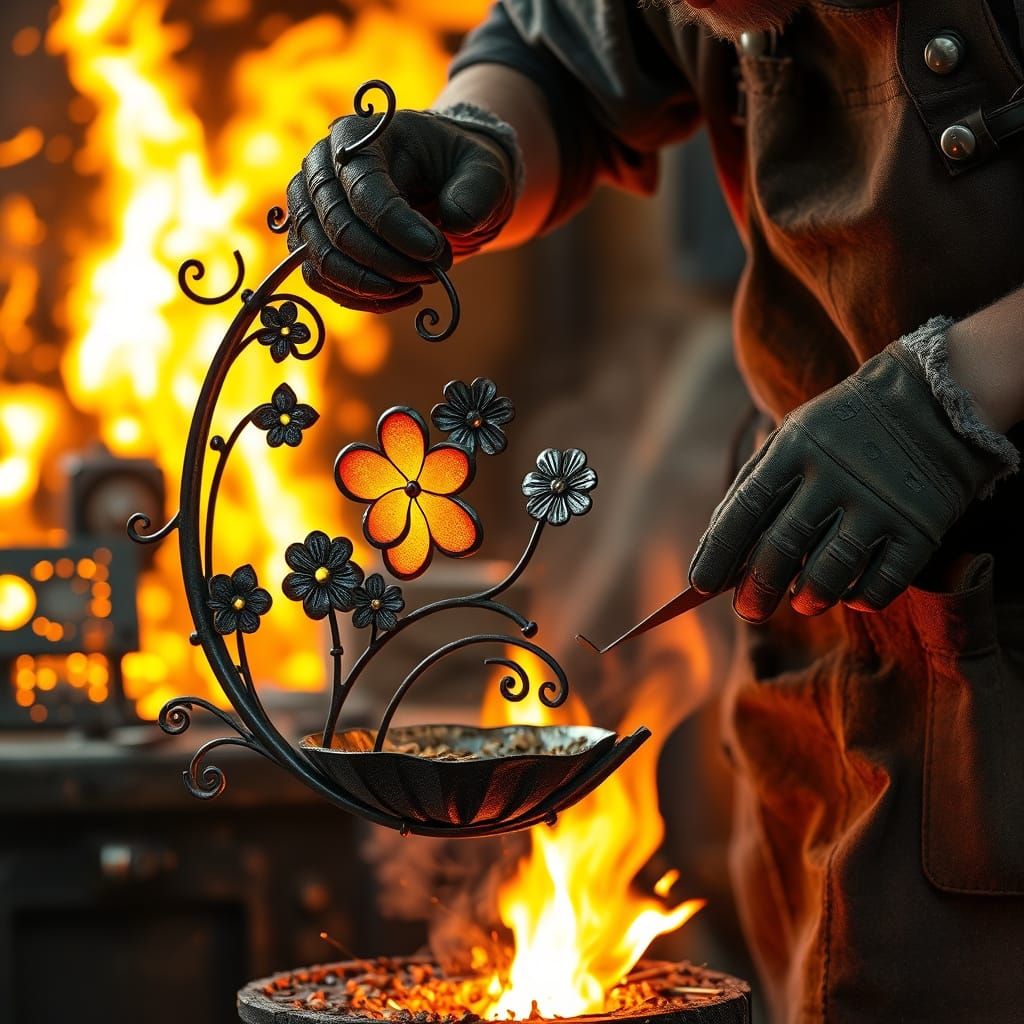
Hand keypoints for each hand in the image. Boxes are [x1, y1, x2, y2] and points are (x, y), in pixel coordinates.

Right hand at [286, 109, 515, 311]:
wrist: (441, 185)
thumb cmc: (458, 172)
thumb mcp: (484, 171)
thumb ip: (477, 193)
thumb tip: (454, 221)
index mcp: (359, 136)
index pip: (364, 191)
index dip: (399, 231)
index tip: (437, 252)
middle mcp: (321, 167)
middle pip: (338, 229)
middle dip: (390, 262)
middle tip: (435, 271)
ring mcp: (309, 206)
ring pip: (321, 260)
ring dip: (373, 285)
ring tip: (419, 285)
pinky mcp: (310, 241)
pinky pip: (320, 279)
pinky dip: (360, 298)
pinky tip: (400, 295)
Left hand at [689, 343, 1004, 621]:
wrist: (937, 396)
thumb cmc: (845, 428)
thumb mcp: (794, 437)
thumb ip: (757, 488)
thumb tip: (718, 553)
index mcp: (795, 447)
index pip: (745, 508)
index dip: (718, 551)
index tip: (699, 585)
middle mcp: (835, 473)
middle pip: (783, 545)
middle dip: (759, 586)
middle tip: (748, 610)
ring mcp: (880, 500)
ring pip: (831, 571)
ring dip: (810, 597)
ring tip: (803, 603)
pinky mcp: (922, 524)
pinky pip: (884, 580)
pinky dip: (862, 597)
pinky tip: (852, 595)